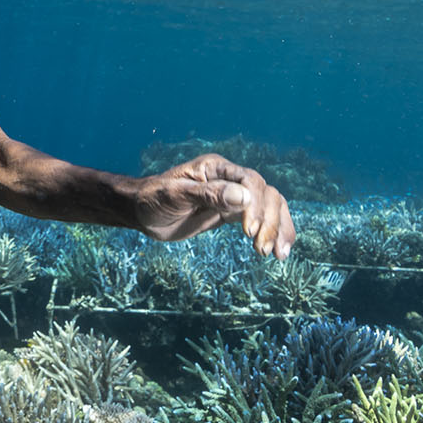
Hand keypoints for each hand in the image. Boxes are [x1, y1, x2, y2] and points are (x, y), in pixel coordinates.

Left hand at [135, 154, 294, 258]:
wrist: (142, 212)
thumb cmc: (153, 199)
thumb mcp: (175, 196)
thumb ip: (207, 195)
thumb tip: (244, 198)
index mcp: (215, 168)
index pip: (249, 181)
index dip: (255, 205)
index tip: (249, 232)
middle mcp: (229, 178)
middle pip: (266, 194)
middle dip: (269, 222)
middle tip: (262, 250)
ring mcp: (233, 196)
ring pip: (271, 206)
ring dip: (279, 228)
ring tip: (277, 255)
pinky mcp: (232, 214)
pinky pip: (261, 219)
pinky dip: (274, 232)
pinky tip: (279, 250)